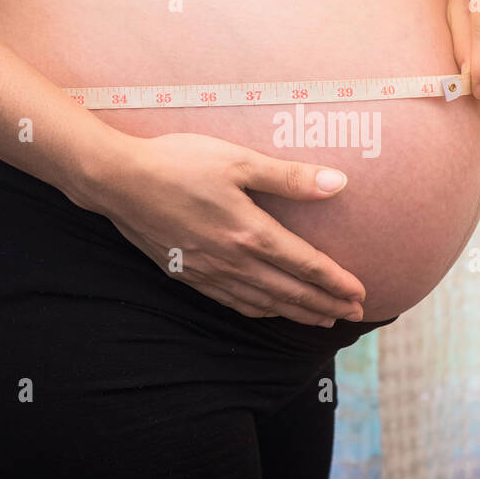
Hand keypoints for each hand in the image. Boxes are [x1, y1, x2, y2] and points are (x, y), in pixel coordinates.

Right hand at [71, 131, 366, 326]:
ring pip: (265, 304)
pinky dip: (261, 311)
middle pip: (291, 292)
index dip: (337, 282)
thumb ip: (289, 177)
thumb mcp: (238, 160)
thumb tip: (338, 184)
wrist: (118, 180)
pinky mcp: (189, 275)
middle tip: (353, 314)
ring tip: (321, 318)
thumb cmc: (178, 162)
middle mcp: (234, 262)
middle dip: (326, 305)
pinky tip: (269, 310)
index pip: (306, 266)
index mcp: (251, 233)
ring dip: (297, 313)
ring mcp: (210, 273)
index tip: (361, 293)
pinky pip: (234, 303)